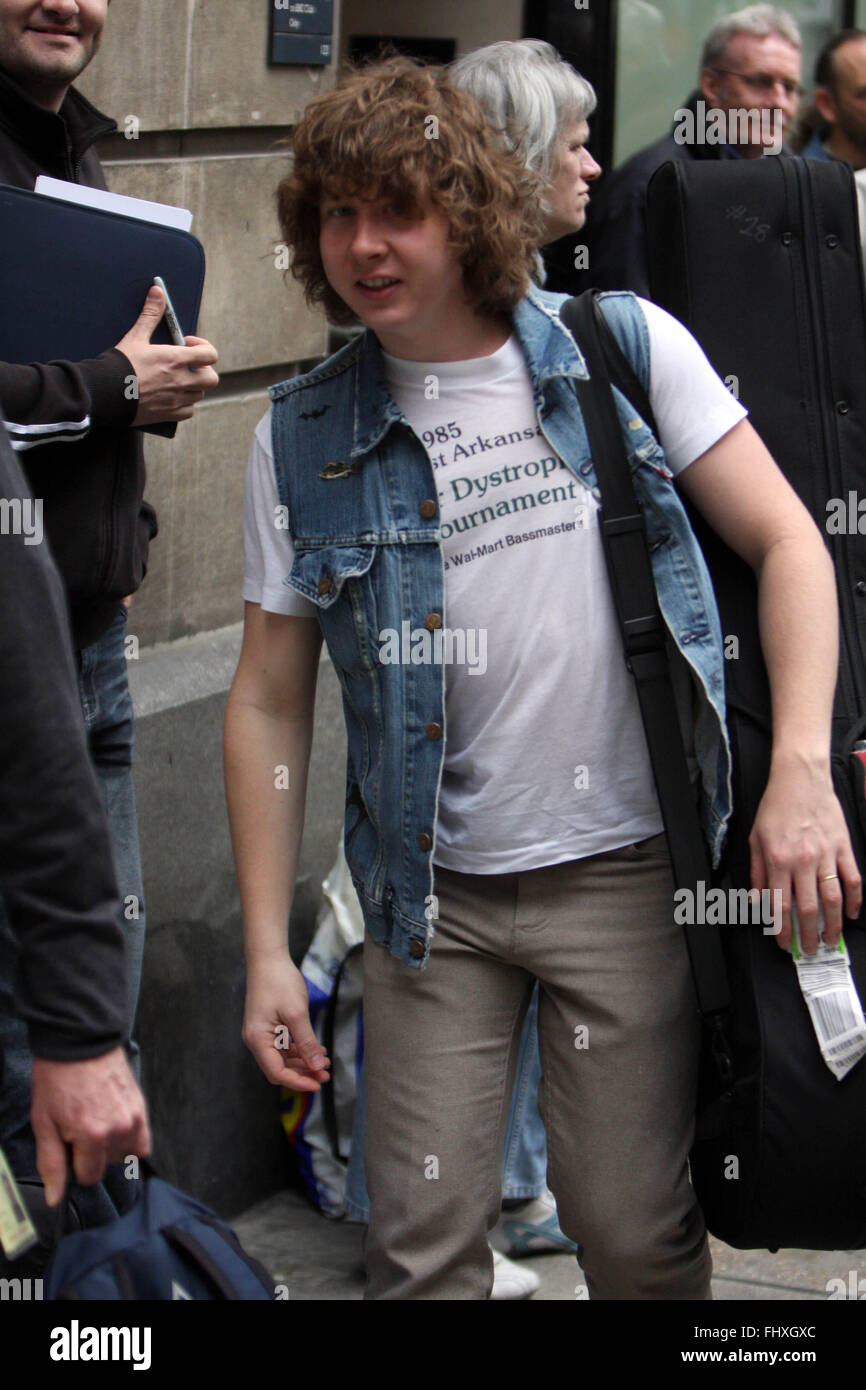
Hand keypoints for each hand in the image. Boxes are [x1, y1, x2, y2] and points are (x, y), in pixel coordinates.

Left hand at [30, 1047, 151, 1205]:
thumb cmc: (58, 1079)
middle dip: (91, 1156)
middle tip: (78, 1130)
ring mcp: (134, 1118)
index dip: (74, 1164)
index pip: (88, 1177)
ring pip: (124, 1155)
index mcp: (93, 1136)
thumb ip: (51, 1164)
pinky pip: (142, 1142)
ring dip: (110, 1148)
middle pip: (107, 1167)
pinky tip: (113, 1127)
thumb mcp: (44, 1123)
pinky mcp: (141, 1107)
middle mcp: (119, 1130)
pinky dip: (129, 1141)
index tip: (68, 1144)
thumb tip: (55, 1198)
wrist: (80, 1043)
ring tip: (96, 1123)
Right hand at [115, 286, 218, 426]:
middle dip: (203, 370)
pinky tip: (171, 396)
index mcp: (176, 359)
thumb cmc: (119, 364)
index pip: (210, 354)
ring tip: (176, 379)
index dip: (204, 348)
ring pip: (199, 394)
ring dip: (193, 386)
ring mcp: (176, 399)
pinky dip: (184, 404)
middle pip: (212, 378)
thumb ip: (150, 315)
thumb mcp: (135, 336)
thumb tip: (158, 291)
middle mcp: (181, 381)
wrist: (104, 393)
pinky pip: (188, 411)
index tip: (188, 345)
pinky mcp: (169, 414)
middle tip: (187, 365)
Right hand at [243, 954, 330, 1090]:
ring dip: (304, 1062)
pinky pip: (285, 1045)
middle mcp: (257, 1040)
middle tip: (325, 1074)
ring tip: (325, 1061)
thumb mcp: (296, 1014)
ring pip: (283, 1058)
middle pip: (279, 1068)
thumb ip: (307, 1042)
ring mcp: (262, 1033)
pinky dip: (300, 1049)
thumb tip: (317, 1066)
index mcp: (257, 1040)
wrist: (268, 958)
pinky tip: (317, 1049)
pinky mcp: (270, 1026)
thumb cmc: (279, 982)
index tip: (318, 1083)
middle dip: (303, 1073)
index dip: (298, 1081)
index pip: (277, 1072)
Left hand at [749, 753, 861, 954]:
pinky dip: (855, 899)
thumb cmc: (775, 808)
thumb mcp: (755, 839)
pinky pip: (853, 878)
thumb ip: (757, 874)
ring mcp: (826, 854)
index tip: (784, 944)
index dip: (782, 930)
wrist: (800, 779)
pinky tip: (851, 914)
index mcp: (778, 860)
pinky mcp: (843, 847)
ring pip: (833, 899)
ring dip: (833, 925)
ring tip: (831, 940)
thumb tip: (757, 902)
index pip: (780, 906)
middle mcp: (803, 861)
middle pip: (809, 908)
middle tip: (810, 950)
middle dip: (809, 935)